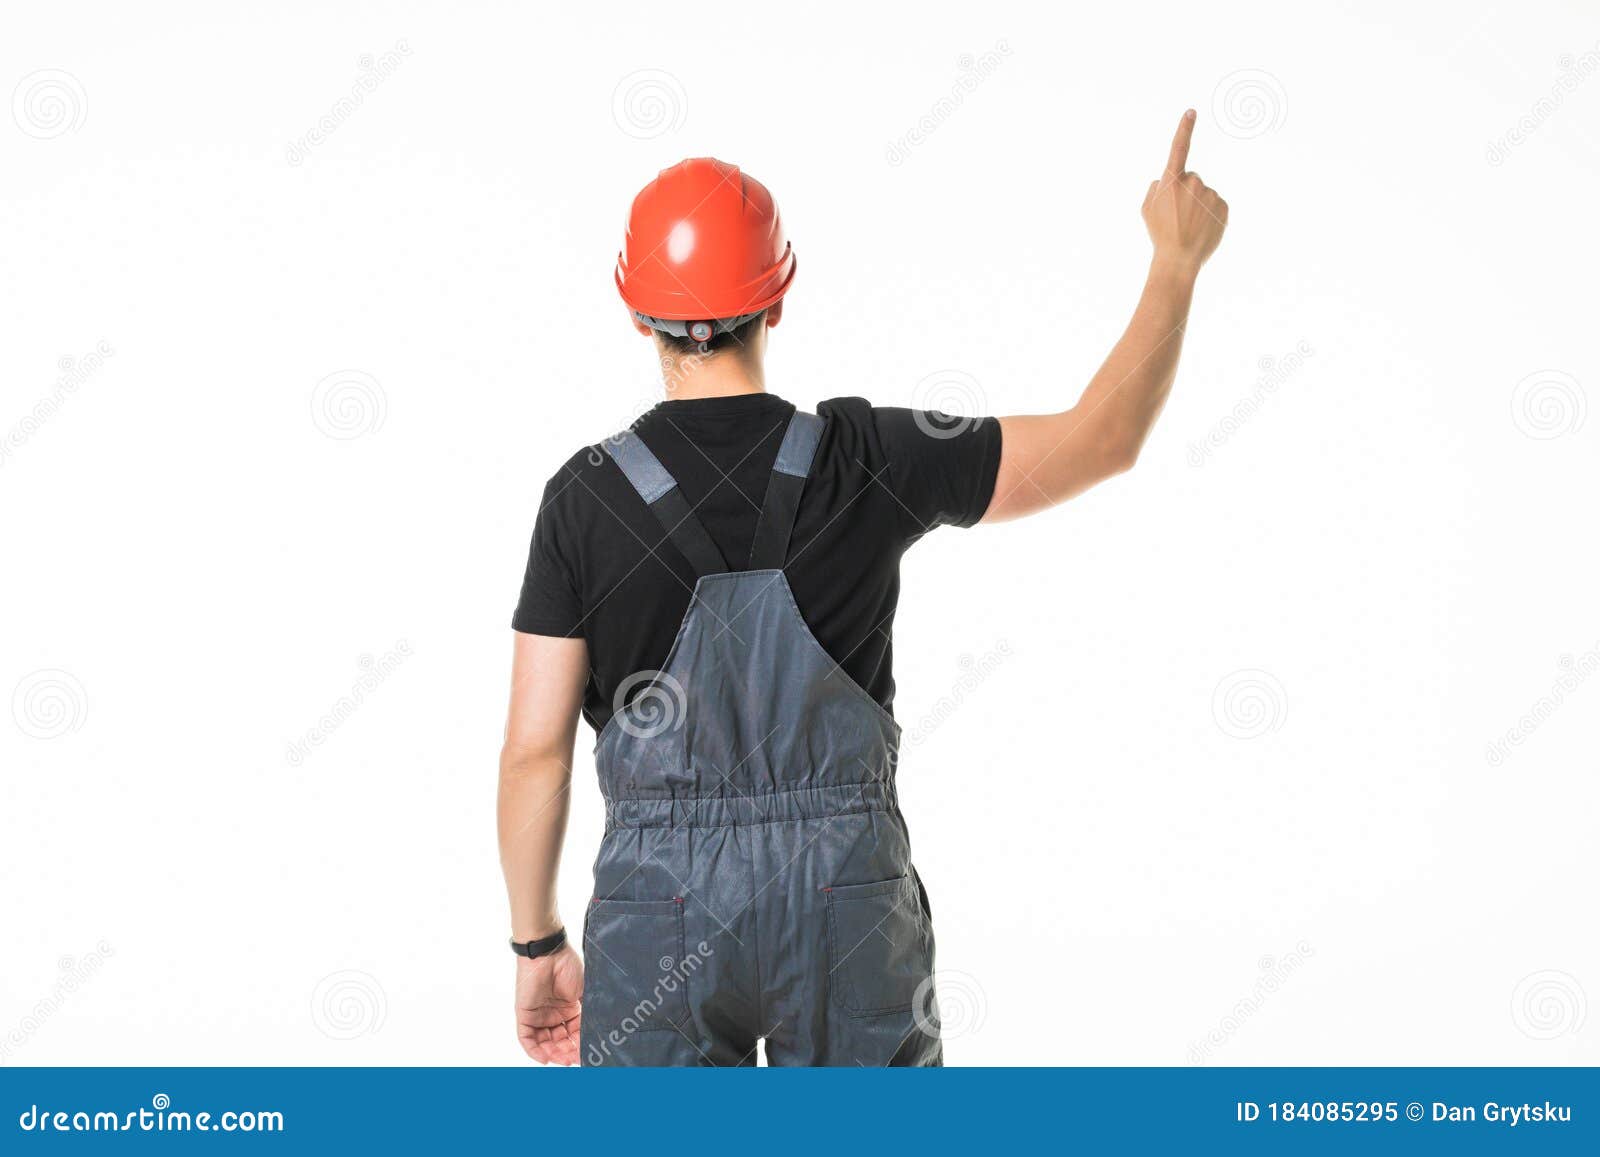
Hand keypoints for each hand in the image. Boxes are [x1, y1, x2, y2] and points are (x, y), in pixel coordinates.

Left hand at [515, 943, 582, 1064]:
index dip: (579, 1046)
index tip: (586, 1054)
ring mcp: (537, 1016)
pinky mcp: (524, 1015)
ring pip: (543, 1043)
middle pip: (559, 1042)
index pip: (573, 1034)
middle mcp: (552, 1015)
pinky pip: (526, 1039)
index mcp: (568, 1009)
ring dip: (553, 1054)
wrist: (549, 953)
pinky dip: (534, 1051)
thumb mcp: (584, 992)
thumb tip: (598, 1031)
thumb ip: (588, 1012)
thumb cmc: (567, 966)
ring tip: (563, 1059)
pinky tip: (546, 1058)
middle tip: (574, 1059)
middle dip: (566, 1053)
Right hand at [1142, 109, 1227, 275]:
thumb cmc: (1160, 234)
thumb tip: (1166, 181)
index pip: (1179, 148)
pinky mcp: (1223, 206)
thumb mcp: (1147, 209)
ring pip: (1203, 193)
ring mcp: (1210, 194)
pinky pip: (1215, 204)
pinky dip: (1210, 214)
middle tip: (1177, 217)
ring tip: (1189, 226)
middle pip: (1191, 179)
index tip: (1191, 111)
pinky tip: (1201, 229)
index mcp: (1171, 181)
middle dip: (1185, 192)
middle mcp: (1193, 182)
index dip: (1184, 129)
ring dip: (1198, 205)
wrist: (1179, 259)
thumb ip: (1156, 188)